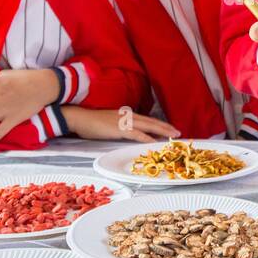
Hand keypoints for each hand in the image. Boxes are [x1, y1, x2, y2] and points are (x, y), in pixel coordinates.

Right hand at [62, 106, 179, 142]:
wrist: (78, 117)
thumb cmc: (90, 122)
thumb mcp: (108, 123)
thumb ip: (119, 126)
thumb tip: (126, 132)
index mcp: (125, 115)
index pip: (146, 119)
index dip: (158, 124)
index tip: (168, 128)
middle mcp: (127, 116)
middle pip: (151, 121)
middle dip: (166, 127)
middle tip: (178, 132)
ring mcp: (124, 122)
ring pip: (148, 126)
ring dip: (161, 131)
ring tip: (173, 136)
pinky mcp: (118, 129)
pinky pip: (135, 134)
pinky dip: (146, 138)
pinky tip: (154, 141)